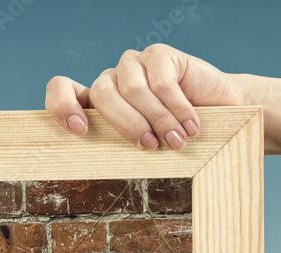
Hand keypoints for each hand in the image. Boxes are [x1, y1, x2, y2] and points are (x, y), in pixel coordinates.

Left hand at [45, 43, 246, 149]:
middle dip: (127, 125)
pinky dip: (178, 110)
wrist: (219, 110)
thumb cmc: (173, 135)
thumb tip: (91, 169)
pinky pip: (162, 83)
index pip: (61, 89)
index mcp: (96, 101)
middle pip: (103, 94)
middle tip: (151, 146)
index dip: (63, 105)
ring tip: (177, 142)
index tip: (80, 130)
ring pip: (134, 90)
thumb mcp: (141, 143)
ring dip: (158, 121)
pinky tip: (191, 127)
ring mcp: (134, 63)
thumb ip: (117, 146)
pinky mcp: (159, 55)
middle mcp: (111, 78)